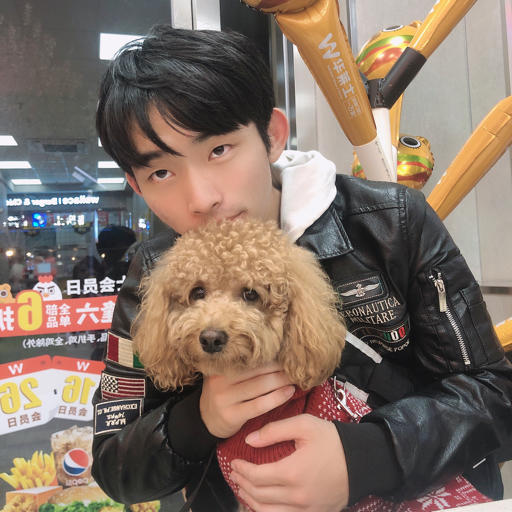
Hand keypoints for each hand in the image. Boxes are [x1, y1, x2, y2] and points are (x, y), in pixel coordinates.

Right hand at [200, 362, 294, 437]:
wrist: (205, 421)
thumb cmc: (223, 394)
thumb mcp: (225, 375)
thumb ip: (242, 366)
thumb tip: (276, 352)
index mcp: (220, 365)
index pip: (250, 358)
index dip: (271, 356)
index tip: (287, 354)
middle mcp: (220, 380)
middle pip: (257, 370)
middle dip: (279, 368)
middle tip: (296, 366)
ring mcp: (224, 398)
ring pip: (260, 386)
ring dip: (281, 381)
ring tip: (295, 378)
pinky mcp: (231, 415)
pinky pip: (259, 405)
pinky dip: (277, 398)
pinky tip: (289, 393)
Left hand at [230, 414, 348, 510]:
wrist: (362, 461)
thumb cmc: (332, 440)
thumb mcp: (304, 425)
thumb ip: (274, 430)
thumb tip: (249, 440)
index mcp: (293, 473)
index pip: (256, 476)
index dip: (242, 469)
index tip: (235, 461)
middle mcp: (297, 496)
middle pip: (259, 496)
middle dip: (242, 483)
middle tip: (235, 473)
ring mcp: (306, 509)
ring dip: (250, 501)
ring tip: (242, 488)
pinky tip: (261, 503)